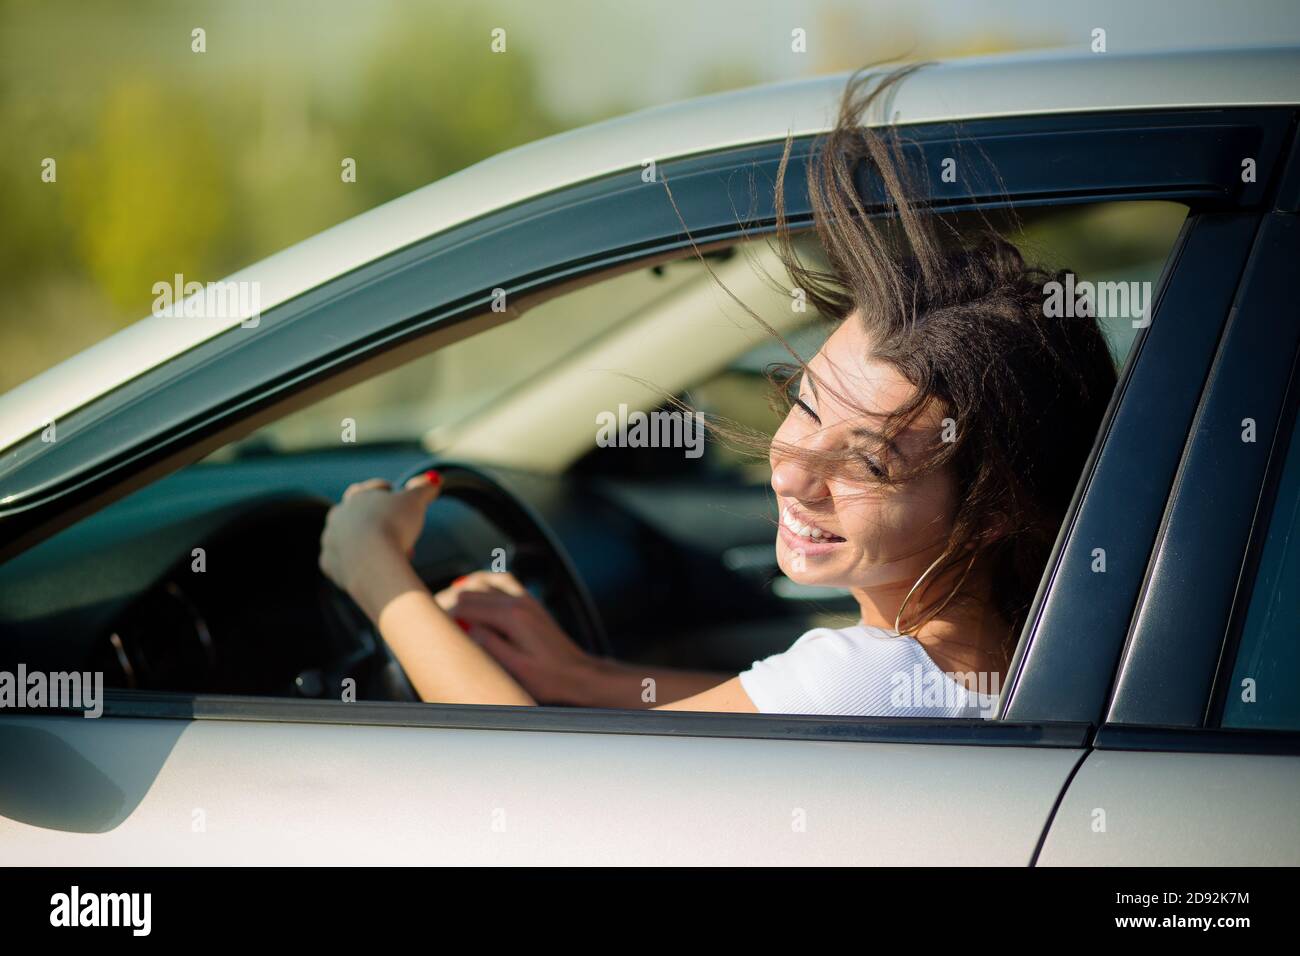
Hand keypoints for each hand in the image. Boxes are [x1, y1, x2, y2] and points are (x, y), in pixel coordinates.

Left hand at [319, 471, 441, 599]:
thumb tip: (435, 480)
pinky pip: (346, 564)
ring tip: (395, 554)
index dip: (387, 493)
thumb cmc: (393, 525)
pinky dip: (360, 565)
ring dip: (371, 545)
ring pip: (353, 541)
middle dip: (380, 523)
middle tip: (399, 531)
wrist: (373, 562)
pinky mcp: (331, 566)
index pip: (370, 489)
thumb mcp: (415, 501)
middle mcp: (338, 518)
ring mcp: (331, 542)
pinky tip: (377, 569)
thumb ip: (424, 488)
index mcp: (355, 498)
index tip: (400, 500)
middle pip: (360, 517)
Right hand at [435, 570, 602, 704]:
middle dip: (448, 600)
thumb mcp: (515, 669)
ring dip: (465, 589)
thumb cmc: (550, 677)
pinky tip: (477, 594)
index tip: (428, 624)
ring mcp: (525, 600)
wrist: (579, 675)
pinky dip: (485, 584)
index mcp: (512, 617)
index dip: (443, 613)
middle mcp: (518, 602)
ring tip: (448, 603)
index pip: (465, 604)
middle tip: (431, 615)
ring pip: (485, 580)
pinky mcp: (530, 604)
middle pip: (471, 590)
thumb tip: (467, 629)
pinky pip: (503, 582)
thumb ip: (489, 646)